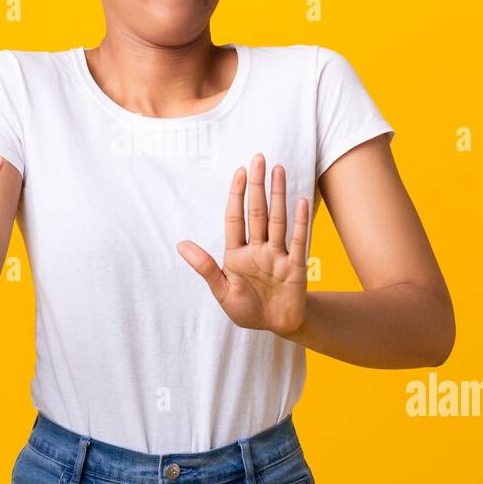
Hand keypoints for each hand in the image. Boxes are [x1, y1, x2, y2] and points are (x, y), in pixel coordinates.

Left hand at [176, 153, 309, 337]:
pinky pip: (299, 240)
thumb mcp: (222, 291)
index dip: (237, 195)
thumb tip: (181, 244)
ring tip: (278, 169)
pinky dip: (300, 221)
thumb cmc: (247, 309)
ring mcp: (278, 255)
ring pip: (278, 219)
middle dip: (257, 185)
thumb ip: (205, 267)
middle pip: (257, 212)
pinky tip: (302, 200)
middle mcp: (258, 249)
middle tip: (258, 158)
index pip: (236, 218)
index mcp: (237, 254)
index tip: (239, 172)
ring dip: (278, 195)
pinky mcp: (296, 265)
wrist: (277, 325)